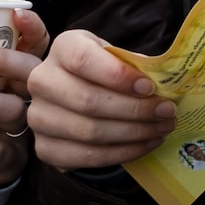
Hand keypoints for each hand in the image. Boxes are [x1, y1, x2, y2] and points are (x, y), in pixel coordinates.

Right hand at [26, 29, 175, 170]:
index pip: (83, 60)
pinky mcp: (44, 148)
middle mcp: (42, 81)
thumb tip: (165, 81)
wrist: (75, 94)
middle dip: (135, 110)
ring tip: (161, 129)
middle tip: (167, 113)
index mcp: (63, 48)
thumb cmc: (102, 71)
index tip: (149, 87)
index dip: (118, 75)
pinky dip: (122, 153)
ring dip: (133, 134)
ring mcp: (38, 117)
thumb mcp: (116, 57)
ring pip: (89, 131)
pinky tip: (145, 145)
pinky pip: (86, 156)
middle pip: (88, 100)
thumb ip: (134, 65)